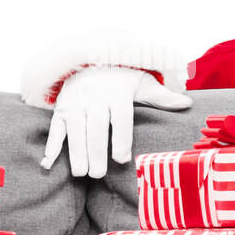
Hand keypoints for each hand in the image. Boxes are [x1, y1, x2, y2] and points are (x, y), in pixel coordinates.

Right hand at [41, 67, 191, 176]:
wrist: (90, 60)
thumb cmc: (121, 78)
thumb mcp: (142, 83)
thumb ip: (162, 96)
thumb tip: (187, 104)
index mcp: (117, 94)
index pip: (119, 118)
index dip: (120, 138)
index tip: (121, 158)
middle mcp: (94, 99)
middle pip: (95, 129)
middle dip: (96, 152)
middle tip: (98, 174)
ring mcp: (75, 105)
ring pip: (74, 131)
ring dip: (76, 152)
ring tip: (81, 173)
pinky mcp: (61, 111)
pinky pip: (55, 129)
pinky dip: (51, 146)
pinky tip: (48, 164)